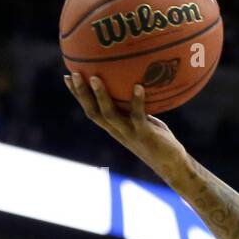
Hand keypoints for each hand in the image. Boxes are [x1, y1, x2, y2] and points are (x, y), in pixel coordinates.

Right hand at [64, 73, 186, 176]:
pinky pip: (138, 116)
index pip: (90, 109)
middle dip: (82, 94)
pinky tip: (138, 87)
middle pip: (93, 112)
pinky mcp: (145, 135)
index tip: (67, 76)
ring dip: (101, 96)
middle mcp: (117, 131)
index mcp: (113, 127)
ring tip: (95, 78)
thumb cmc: (157, 139)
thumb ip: (132, 107)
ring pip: (109, 114)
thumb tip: (132, 82)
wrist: (171, 164)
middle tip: (73, 74)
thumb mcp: (141, 121)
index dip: (78, 95)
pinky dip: (137, 101)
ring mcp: (130, 133)